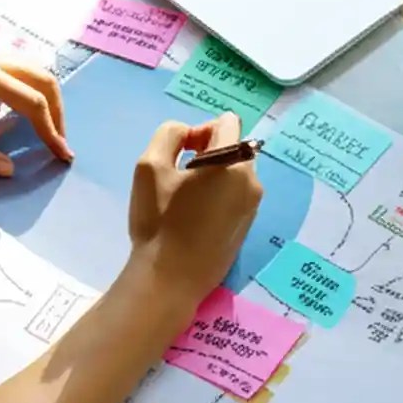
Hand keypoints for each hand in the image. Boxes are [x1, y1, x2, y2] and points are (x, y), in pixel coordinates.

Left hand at [0, 44, 71, 175]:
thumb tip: (7, 169)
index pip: (32, 100)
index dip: (51, 129)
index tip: (61, 155)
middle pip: (41, 78)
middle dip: (56, 111)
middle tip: (57, 143)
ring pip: (27, 73)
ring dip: (40, 100)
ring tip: (40, 132)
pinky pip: (9, 77)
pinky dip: (20, 96)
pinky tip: (5, 120)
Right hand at [125, 113, 263, 304]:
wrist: (170, 280)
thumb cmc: (158, 222)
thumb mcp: (149, 166)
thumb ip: (169, 134)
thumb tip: (188, 134)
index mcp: (232, 162)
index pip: (226, 123)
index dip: (200, 129)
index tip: (181, 153)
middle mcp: (252, 181)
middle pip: (233, 146)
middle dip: (207, 152)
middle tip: (178, 176)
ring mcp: (253, 207)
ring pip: (234, 172)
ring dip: (212, 174)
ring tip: (184, 199)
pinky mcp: (247, 227)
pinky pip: (235, 196)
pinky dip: (218, 196)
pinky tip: (194, 217)